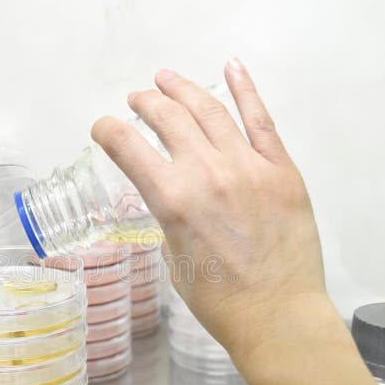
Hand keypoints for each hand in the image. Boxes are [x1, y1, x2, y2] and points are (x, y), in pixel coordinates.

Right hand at [91, 59, 325, 358]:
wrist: (277, 317)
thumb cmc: (219, 302)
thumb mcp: (174, 259)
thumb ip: (170, 218)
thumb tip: (175, 196)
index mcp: (172, 200)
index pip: (127, 147)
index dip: (108, 131)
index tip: (103, 127)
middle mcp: (206, 173)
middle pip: (167, 118)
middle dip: (145, 103)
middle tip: (137, 98)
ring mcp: (248, 167)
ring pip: (209, 110)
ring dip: (182, 89)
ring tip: (166, 79)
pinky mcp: (281, 170)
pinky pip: (261, 120)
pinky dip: (244, 89)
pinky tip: (230, 67)